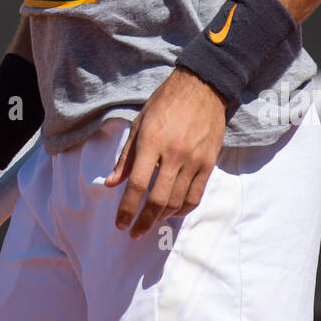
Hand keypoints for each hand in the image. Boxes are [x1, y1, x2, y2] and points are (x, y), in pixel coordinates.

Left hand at [105, 66, 227, 237]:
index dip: (127, 208)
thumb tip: (112, 183)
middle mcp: (174, 154)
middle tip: (134, 232)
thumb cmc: (165, 103)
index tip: (120, 223)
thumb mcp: (139, 124)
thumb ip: (126, 157)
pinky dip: (183, 209)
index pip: (137, 184)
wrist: (201, 87)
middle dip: (144, 220)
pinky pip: (196, 195)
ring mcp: (194, 160)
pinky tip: (172, 212)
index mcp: (152, 142)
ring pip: (177, 200)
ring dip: (162, 217)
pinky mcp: (209, 163)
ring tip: (151, 221)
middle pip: (157, 198)